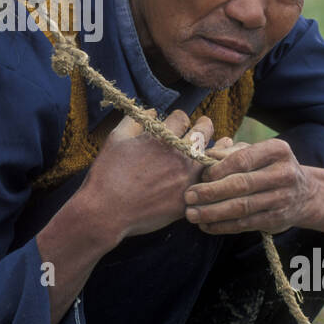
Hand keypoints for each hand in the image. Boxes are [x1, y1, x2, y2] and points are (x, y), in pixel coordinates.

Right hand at [79, 110, 214, 242]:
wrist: (106, 211)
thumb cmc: (107, 174)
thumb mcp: (116, 139)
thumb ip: (134, 121)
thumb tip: (152, 112)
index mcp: (160, 138)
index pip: (181, 118)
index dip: (179, 117)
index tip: (178, 121)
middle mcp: (177, 155)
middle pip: (203, 132)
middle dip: (203, 126)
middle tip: (203, 125)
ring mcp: (185, 179)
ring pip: (211, 157)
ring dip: (212, 149)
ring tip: (217, 145)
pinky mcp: (186, 199)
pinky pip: (207, 184)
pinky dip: (211, 176)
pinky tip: (212, 173)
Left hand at [184, 137, 316, 234]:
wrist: (304, 194)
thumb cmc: (269, 167)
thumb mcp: (257, 152)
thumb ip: (230, 152)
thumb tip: (202, 156)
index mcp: (277, 150)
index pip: (243, 159)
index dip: (218, 169)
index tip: (198, 176)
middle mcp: (284, 174)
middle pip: (241, 185)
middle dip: (211, 192)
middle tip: (188, 197)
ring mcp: (282, 199)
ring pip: (242, 208)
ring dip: (213, 213)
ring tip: (192, 214)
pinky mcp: (277, 220)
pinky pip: (245, 224)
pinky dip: (223, 226)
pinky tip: (206, 225)